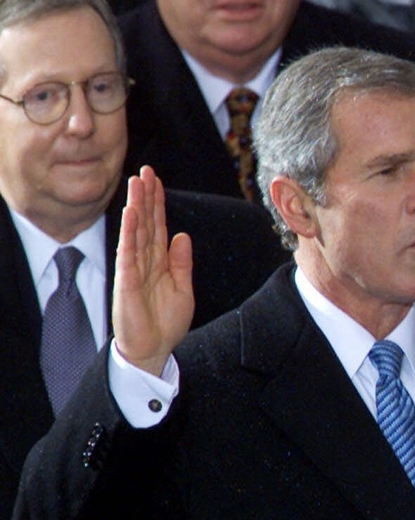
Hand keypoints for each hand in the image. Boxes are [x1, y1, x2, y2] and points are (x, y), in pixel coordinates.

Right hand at [113, 166, 193, 374]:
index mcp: (159, 262)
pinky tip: (130, 214)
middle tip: (145, 170)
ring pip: (136, 231)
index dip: (158, 203)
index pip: (158, 226)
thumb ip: (182, 262)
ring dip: (136, 206)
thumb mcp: (183, 288)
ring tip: (136, 182)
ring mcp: (134, 269)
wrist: (154, 349)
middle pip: (145, 222)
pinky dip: (129, 233)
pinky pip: (128, 253)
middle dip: (145, 196)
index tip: (156, 180)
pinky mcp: (126, 281)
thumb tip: (183, 235)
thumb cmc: (166, 322)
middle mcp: (145, 261)